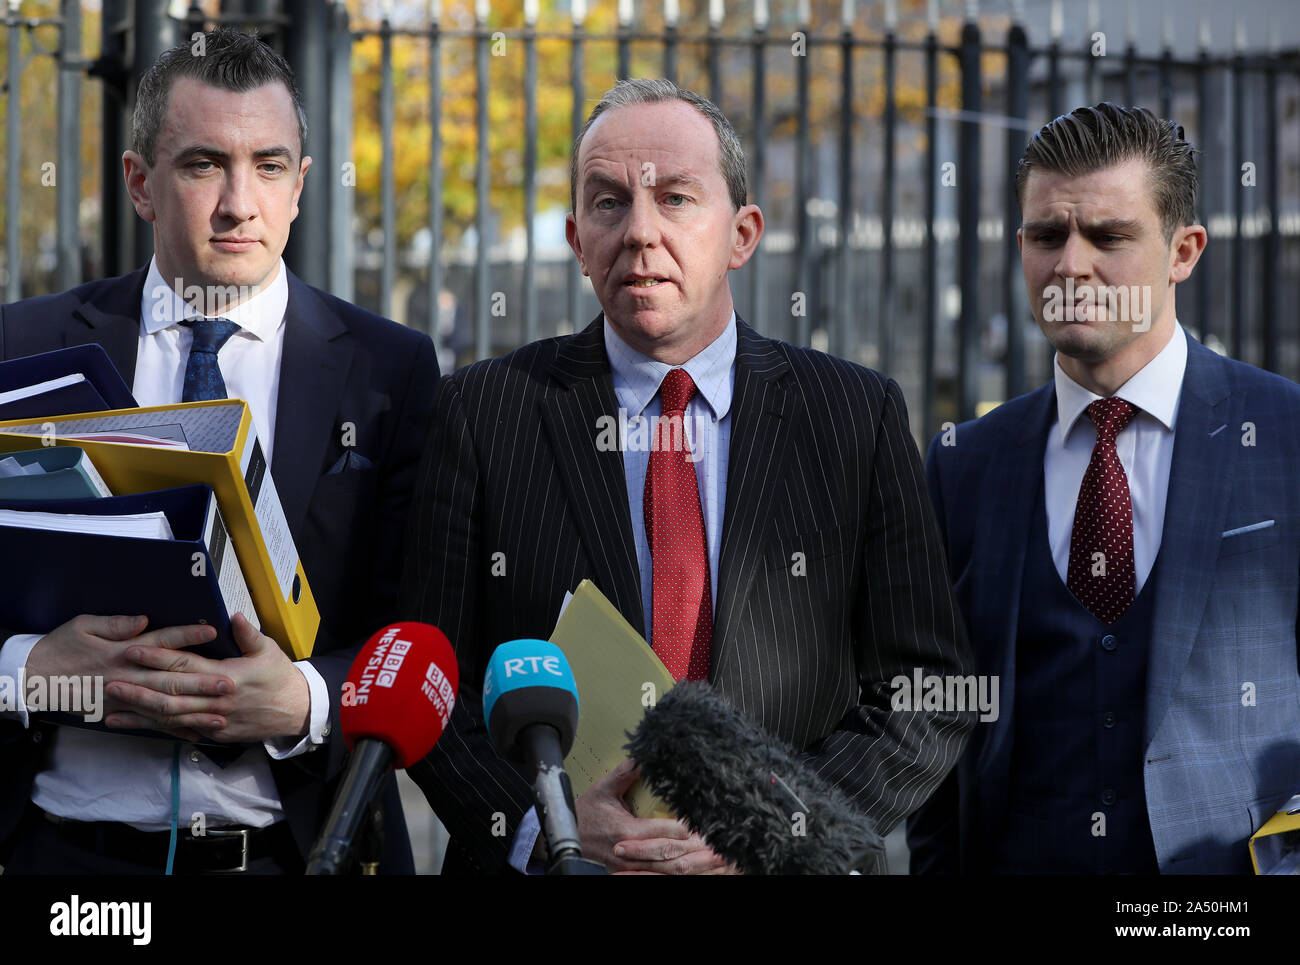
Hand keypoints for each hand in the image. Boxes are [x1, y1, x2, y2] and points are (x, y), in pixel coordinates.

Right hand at [26, 614, 230, 734]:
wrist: (34, 677)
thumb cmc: (60, 646)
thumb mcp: (84, 625)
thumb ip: (116, 624)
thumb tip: (144, 619)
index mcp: (122, 650)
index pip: (160, 641)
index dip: (186, 636)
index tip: (211, 632)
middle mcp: (127, 675)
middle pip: (170, 678)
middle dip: (201, 682)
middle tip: (229, 684)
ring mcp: (124, 697)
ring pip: (164, 706)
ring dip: (194, 711)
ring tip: (220, 715)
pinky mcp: (120, 711)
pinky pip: (150, 722)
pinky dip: (172, 729)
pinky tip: (194, 734)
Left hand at [105, 612, 309, 742]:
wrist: (296, 711)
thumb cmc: (280, 677)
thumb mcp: (269, 650)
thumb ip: (249, 634)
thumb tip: (233, 617)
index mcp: (229, 675)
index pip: (186, 665)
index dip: (159, 657)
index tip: (134, 649)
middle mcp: (217, 700)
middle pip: (172, 694)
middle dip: (139, 688)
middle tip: (111, 681)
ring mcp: (214, 719)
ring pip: (171, 717)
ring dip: (141, 713)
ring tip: (113, 708)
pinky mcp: (214, 732)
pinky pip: (180, 729)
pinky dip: (156, 728)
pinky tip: (135, 725)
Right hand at [574, 759, 735, 873]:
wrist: (565, 838)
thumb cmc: (584, 814)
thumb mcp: (604, 789)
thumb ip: (626, 772)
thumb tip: (644, 755)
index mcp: (625, 832)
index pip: (663, 834)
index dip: (686, 831)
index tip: (706, 826)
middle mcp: (629, 854)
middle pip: (670, 858)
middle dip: (696, 853)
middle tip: (719, 846)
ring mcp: (630, 868)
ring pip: (667, 872)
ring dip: (692, 867)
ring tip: (715, 861)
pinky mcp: (630, 874)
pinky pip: (658, 878)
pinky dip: (677, 874)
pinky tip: (695, 870)